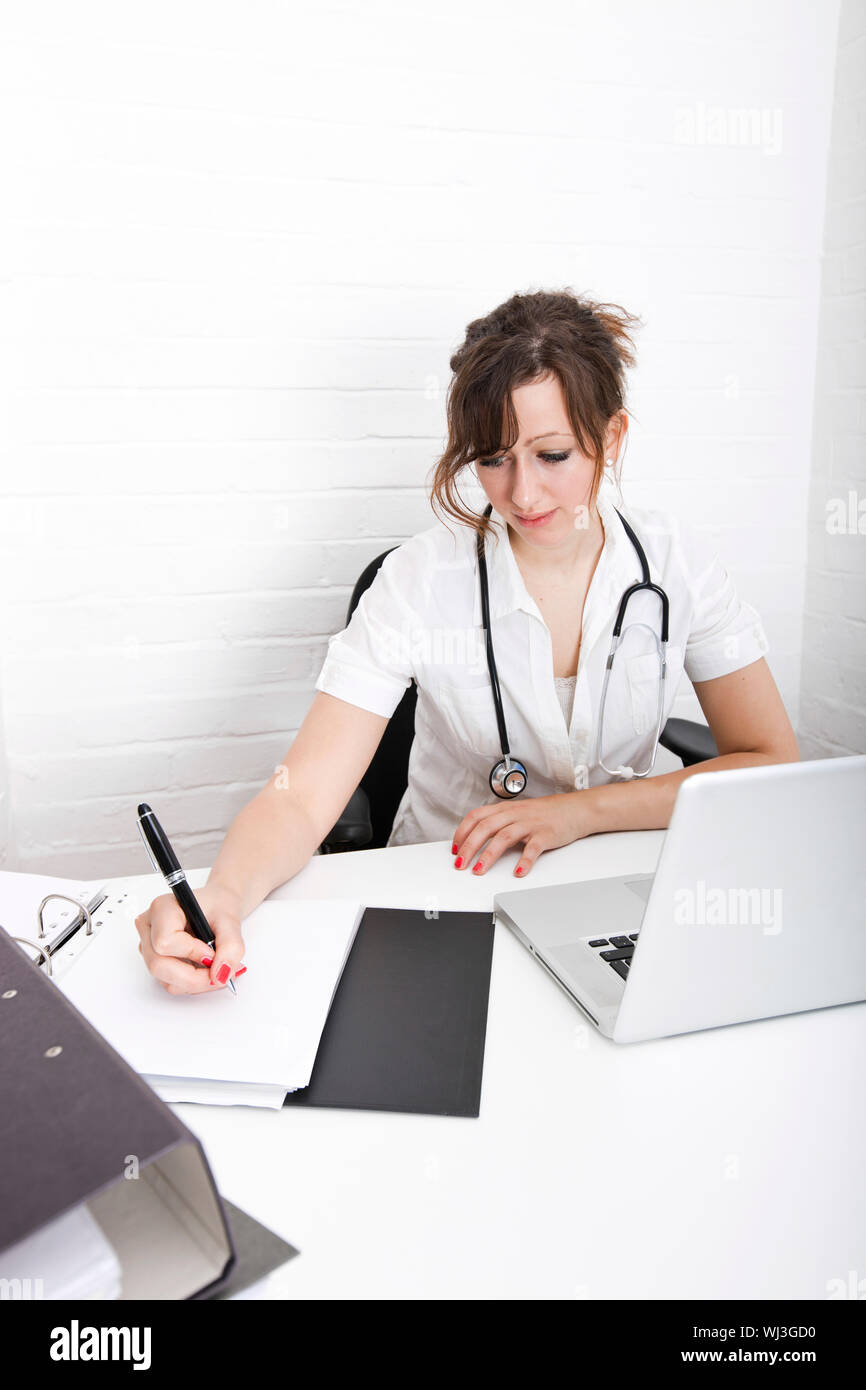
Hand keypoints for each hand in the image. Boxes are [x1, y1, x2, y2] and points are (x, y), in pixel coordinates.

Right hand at [134, 882, 246, 994]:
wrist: (217, 908)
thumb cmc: (218, 906)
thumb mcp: (231, 921)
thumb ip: (231, 947)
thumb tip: (221, 974)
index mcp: (162, 908)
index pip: (164, 941)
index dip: (190, 953)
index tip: (212, 954)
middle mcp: (149, 928)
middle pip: (159, 965)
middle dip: (194, 977)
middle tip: (222, 974)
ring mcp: (149, 947)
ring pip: (166, 980)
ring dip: (196, 983)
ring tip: (219, 971)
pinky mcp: (156, 962)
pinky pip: (171, 984)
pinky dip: (193, 984)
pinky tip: (208, 972)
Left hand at [452, 792, 596, 876]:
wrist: (575, 809)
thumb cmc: (545, 813)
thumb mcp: (518, 812)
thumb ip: (499, 822)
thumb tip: (476, 838)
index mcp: (505, 809)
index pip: (476, 817)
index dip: (462, 832)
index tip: (455, 848)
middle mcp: (515, 814)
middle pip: (486, 827)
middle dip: (469, 847)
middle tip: (460, 864)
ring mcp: (530, 823)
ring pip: (504, 837)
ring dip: (488, 855)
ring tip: (479, 871)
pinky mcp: (546, 834)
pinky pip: (533, 848)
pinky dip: (524, 861)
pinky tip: (518, 872)